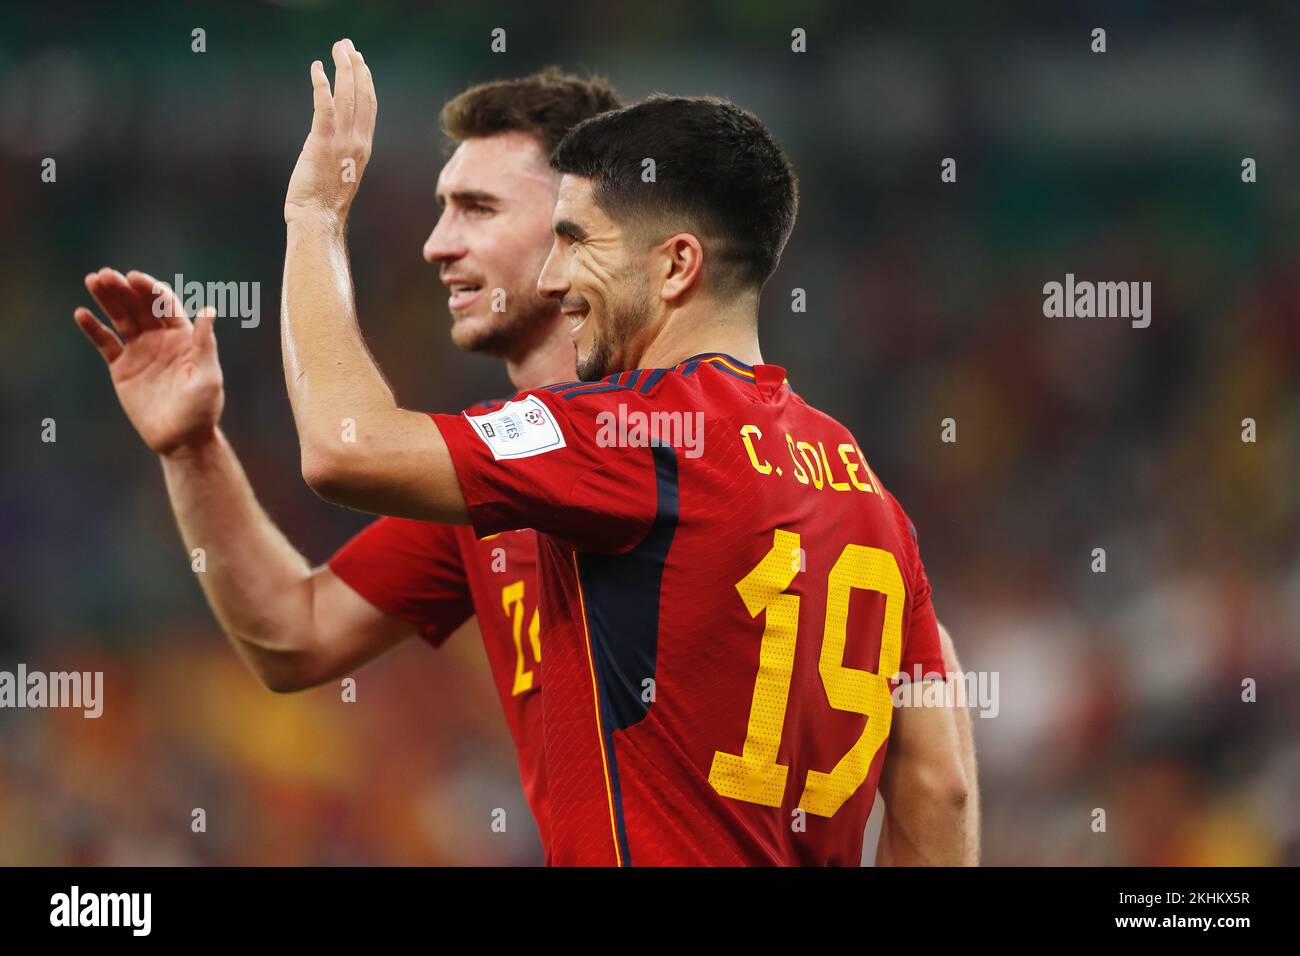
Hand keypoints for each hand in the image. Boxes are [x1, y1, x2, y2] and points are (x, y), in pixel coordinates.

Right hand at [74, 268, 223, 456]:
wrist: (181, 439)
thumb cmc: (201, 409)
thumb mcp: (207, 376)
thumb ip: (205, 343)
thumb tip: (209, 309)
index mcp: (184, 336)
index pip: (164, 304)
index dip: (150, 289)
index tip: (133, 278)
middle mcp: (161, 339)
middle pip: (140, 306)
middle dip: (124, 289)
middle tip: (105, 275)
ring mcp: (140, 351)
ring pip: (121, 318)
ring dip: (107, 299)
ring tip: (92, 281)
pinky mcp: (122, 367)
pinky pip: (106, 343)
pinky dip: (94, 328)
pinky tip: (81, 314)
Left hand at [284, 38, 376, 224]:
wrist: (318, 219)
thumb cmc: (323, 203)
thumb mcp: (339, 174)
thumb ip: (340, 155)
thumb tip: (332, 147)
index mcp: (363, 148)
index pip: (369, 108)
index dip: (366, 83)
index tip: (361, 64)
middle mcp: (357, 142)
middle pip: (362, 96)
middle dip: (356, 68)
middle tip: (348, 47)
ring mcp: (342, 142)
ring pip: (348, 96)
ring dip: (343, 69)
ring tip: (339, 48)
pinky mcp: (322, 142)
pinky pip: (325, 107)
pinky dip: (322, 85)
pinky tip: (317, 69)